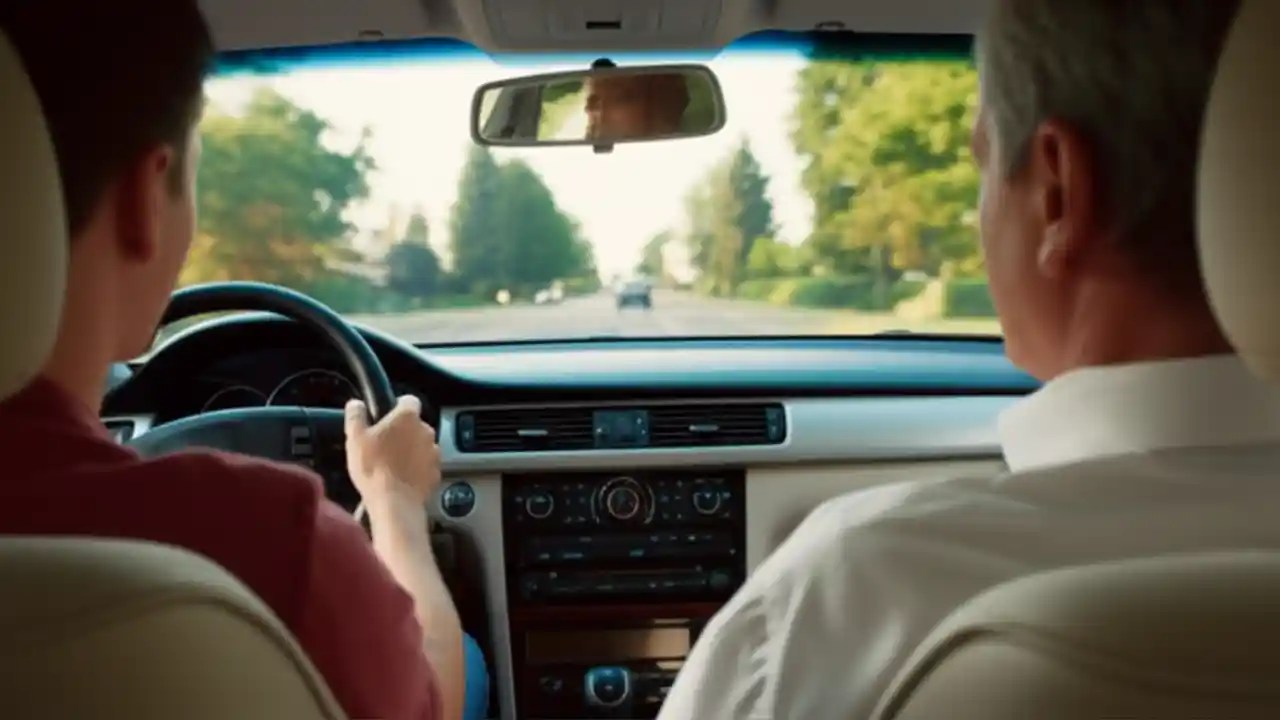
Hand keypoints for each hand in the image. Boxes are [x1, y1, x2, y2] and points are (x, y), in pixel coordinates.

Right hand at [344, 395, 440, 512]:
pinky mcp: (437, 472)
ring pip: (422, 445)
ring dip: (411, 450)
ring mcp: (435, 452)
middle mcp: (426, 430)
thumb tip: (356, 404)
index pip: (408, 400)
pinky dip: (418, 469)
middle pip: (415, 425)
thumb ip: (356, 416)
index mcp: (408, 417)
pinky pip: (426, 465)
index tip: (386, 416)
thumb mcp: (355, 438)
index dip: (397, 406)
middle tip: (384, 444)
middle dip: (403, 431)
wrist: (394, 502)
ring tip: (393, 464)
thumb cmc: (373, 466)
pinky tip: (403, 478)